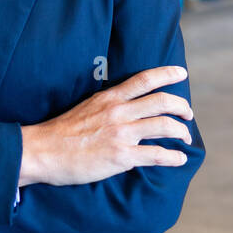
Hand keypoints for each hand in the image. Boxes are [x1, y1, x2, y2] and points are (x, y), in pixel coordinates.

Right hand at [19, 65, 192, 187]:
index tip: (181, 73)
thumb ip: (108, 105)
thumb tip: (126, 107)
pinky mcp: (121, 156)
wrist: (44, 150)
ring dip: (181, 131)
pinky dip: (173, 156)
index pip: (144, 79)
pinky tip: (179, 159)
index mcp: (110, 97)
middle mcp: (119, 111)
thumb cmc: (63, 131)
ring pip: (164, 125)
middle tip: (188, 114)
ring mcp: (121, 133)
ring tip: (186, 137)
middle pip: (162, 101)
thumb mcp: (87, 106)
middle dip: (182, 107)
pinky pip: (157, 154)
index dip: (167, 73)